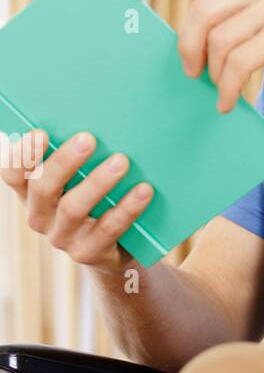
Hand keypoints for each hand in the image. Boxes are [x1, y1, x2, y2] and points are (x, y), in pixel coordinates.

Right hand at [0, 127, 151, 271]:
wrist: (112, 250)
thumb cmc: (94, 201)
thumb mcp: (77, 181)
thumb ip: (75, 158)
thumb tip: (96, 119)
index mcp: (30, 193)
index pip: (12, 174)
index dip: (22, 154)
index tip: (41, 132)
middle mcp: (40, 216)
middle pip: (42, 188)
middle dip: (64, 162)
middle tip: (88, 139)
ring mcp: (62, 238)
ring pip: (73, 209)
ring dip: (98, 182)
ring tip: (121, 161)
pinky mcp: (88, 253)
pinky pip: (108, 229)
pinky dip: (127, 208)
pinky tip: (143, 190)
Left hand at [132, 0, 263, 112]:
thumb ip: (243, 16)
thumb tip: (202, 45)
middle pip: (201, 10)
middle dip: (187, 44)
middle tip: (189, 71)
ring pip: (219, 40)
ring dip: (212, 73)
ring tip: (216, 91)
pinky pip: (239, 63)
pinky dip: (227, 87)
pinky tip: (227, 101)